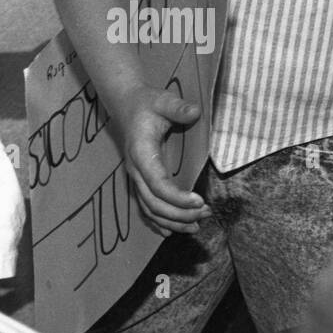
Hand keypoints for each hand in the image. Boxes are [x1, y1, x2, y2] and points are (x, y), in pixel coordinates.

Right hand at [114, 83, 208, 234]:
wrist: (127, 106)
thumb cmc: (147, 104)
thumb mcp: (162, 100)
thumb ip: (177, 107)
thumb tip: (195, 112)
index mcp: (141, 154)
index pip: (157, 184)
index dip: (177, 197)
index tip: (200, 201)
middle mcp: (135, 170)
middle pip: (154, 203)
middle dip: (179, 214)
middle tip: (206, 213)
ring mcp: (135, 178)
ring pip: (149, 210)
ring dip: (172, 222)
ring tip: (196, 226)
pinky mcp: (139, 182)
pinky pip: (146, 208)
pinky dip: (158, 223)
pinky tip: (173, 232)